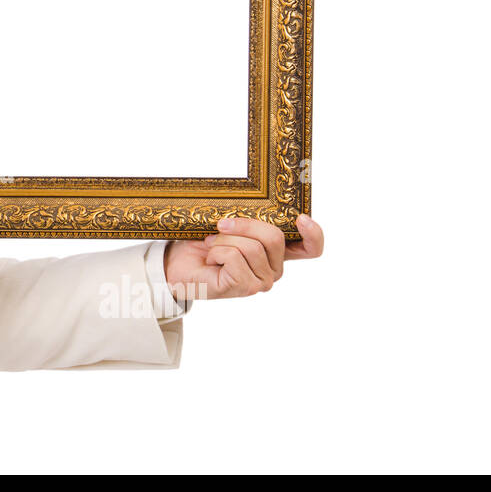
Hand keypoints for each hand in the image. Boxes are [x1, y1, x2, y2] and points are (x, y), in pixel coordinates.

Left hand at [163, 214, 323, 301]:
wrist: (176, 262)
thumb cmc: (203, 241)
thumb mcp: (231, 224)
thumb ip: (251, 218)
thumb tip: (262, 203)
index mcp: (276, 252)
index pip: (311, 248)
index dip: (314, 234)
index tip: (301, 218)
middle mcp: (274, 269)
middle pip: (274, 237)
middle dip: (243, 225)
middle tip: (220, 227)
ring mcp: (261, 281)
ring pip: (252, 247)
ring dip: (224, 240)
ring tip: (212, 246)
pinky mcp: (244, 287)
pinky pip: (234, 257)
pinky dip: (217, 252)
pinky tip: (210, 261)